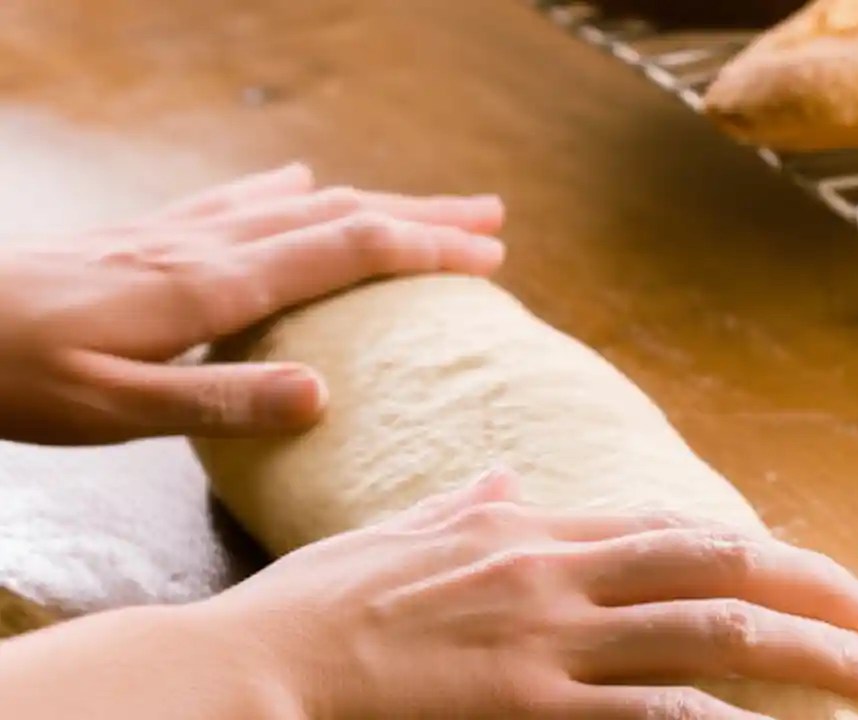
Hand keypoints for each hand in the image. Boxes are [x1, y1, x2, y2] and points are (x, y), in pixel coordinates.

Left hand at [0, 163, 505, 444]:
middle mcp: (209, 246)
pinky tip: (304, 182)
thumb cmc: (16, 374)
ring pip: (302, 205)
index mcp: (213, 288)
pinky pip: (242, 201)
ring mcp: (180, 234)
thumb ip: (220, 399)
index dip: (422, 251)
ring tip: (429, 206)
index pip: (344, 252)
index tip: (488, 258)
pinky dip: (293, 192)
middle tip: (493, 218)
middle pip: (341, 215)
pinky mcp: (151, 236)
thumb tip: (324, 395)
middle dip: (424, 215)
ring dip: (376, 200)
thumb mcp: (115, 411)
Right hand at [200, 470, 857, 719]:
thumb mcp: (400, 532)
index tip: (819, 580)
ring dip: (806, 663)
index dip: (760, 554)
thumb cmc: (320, 603)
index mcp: (531, 530)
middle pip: (715, 574)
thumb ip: (467, 503)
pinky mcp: (525, 706)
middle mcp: (556, 573)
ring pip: (708, 641)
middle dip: (813, 598)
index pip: (674, 532)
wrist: (255, 665)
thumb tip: (501, 474)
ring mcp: (546, 641)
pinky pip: (651, 715)